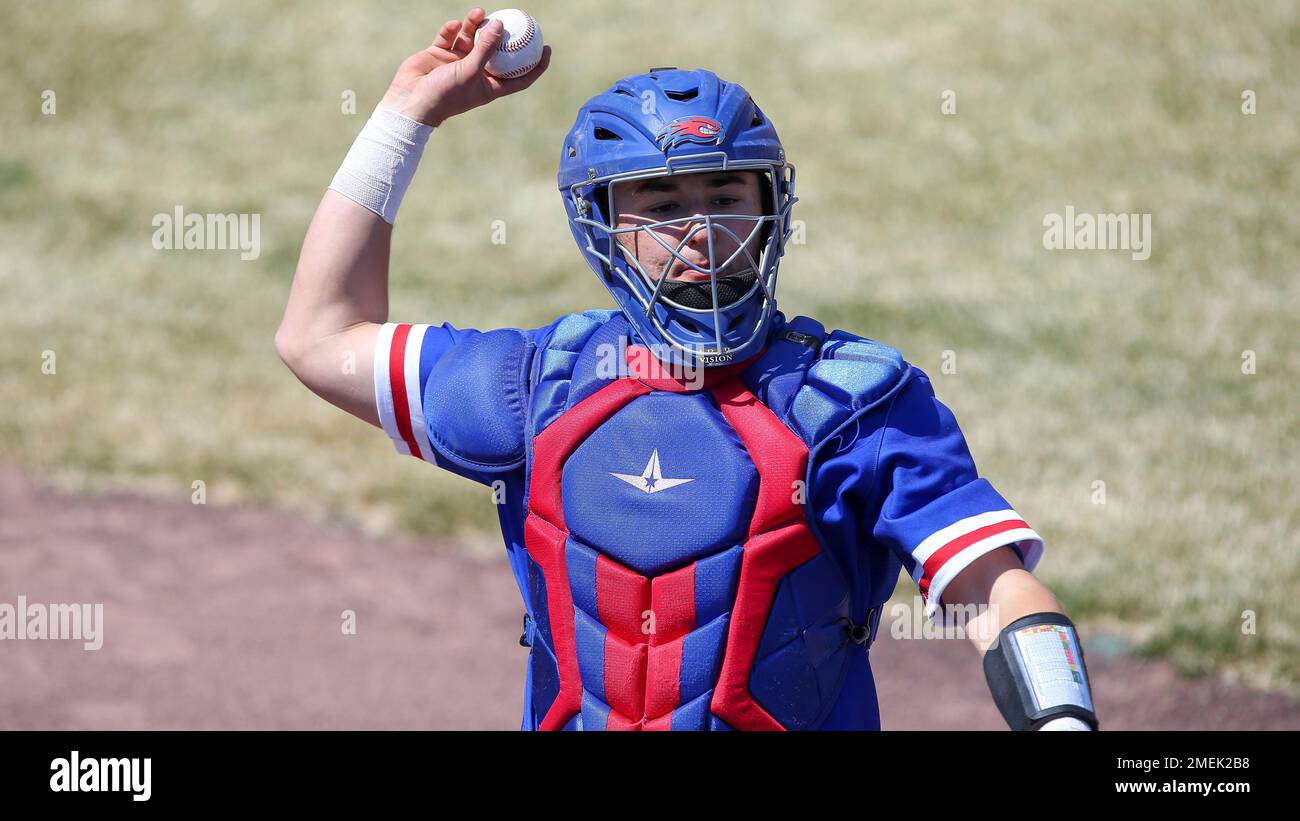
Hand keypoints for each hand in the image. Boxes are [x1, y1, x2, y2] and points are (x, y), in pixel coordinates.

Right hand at [379, 7, 552, 126]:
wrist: (411, 101)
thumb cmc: (445, 94)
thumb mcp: (470, 71)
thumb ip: (486, 48)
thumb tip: (500, 25)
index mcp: (489, 86)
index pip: (519, 77)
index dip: (535, 65)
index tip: (546, 48)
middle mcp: (475, 73)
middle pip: (495, 51)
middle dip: (503, 35)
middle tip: (514, 17)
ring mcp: (457, 63)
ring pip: (471, 39)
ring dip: (475, 25)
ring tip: (478, 12)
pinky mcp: (439, 54)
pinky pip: (450, 37)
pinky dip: (452, 30)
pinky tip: (454, 25)